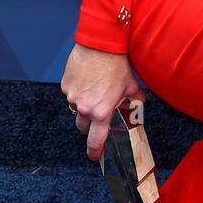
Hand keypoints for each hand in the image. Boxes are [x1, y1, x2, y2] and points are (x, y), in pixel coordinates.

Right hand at [61, 43, 145, 161]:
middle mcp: (84, 108)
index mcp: (101, 112)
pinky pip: (70, 94)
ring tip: (95, 91)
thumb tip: (137, 105)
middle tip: (97, 116)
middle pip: (82, 127)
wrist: (100, 45)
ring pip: (76, 108)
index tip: (95, 156)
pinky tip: (87, 80)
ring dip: (83, 106)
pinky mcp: (64, 85)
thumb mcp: (131, 86)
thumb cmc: (117, 65)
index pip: (96, 140)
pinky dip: (77, 91)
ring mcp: (72, 97)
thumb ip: (135, 100)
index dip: (95, 151)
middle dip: (89, 125)